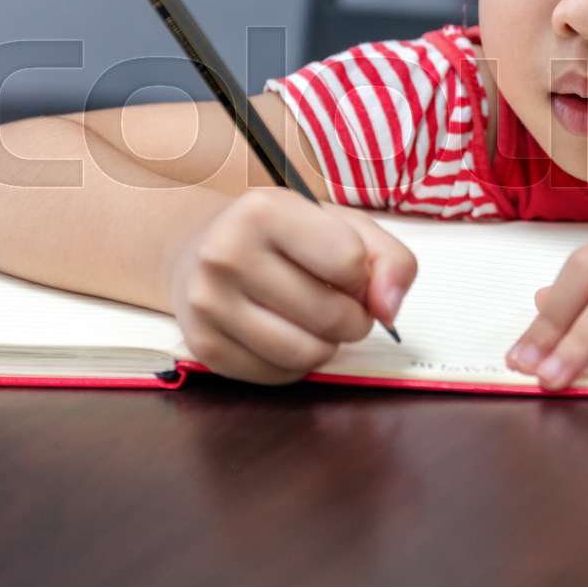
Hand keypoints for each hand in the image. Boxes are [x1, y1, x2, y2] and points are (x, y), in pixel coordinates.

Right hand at [164, 189, 416, 384]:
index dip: (362, 275)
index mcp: (262, 211)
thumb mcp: (339, 225)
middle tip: (343, 306)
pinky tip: (287, 336)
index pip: (348, 261)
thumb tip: (389, 310)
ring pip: (307, 353)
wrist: (198, 253)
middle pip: (330, 314)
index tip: (348, 272)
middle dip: (354, 319)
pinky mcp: (204, 347)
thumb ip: (386, 258)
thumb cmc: (281, 237)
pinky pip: (279, 375)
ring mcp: (208, 304)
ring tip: (317, 323)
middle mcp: (226, 254)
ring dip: (328, 345)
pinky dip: (298, 364)